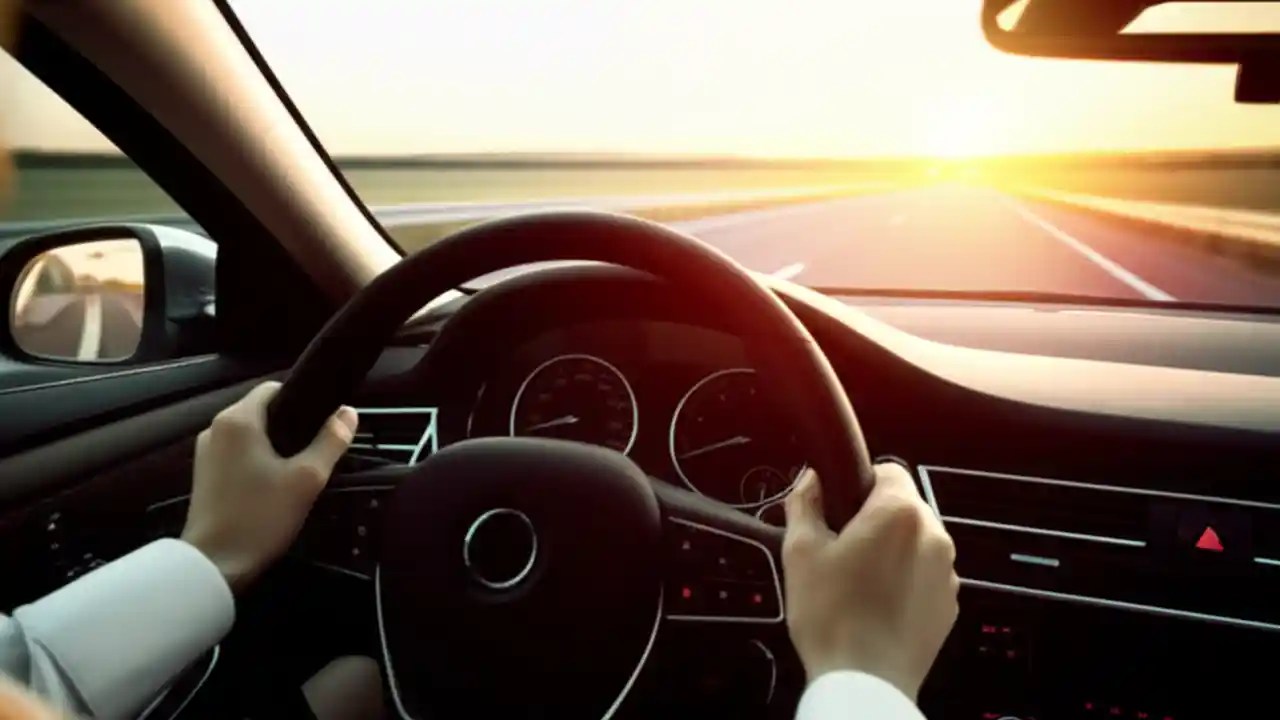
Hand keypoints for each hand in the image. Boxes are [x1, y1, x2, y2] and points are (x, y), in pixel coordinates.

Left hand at [182, 381, 357, 591]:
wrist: (214, 565)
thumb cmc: (261, 516)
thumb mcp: (306, 479)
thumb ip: (331, 441)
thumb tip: (349, 412)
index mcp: (238, 419)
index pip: (274, 388)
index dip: (304, 400)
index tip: (325, 424)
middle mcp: (215, 428)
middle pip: (262, 411)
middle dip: (292, 425)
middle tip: (319, 451)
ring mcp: (206, 453)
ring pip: (251, 435)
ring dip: (275, 445)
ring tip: (300, 470)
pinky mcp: (204, 476)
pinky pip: (238, 454)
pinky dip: (258, 461)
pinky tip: (274, 485)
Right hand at [782, 463, 958, 699]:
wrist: (864, 682)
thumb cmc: (831, 615)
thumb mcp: (801, 552)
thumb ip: (805, 503)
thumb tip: (811, 480)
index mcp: (899, 513)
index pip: (888, 470)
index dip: (859, 483)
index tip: (839, 509)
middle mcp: (934, 536)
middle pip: (904, 506)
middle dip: (875, 518)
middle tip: (841, 547)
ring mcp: (947, 572)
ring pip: (916, 541)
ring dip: (892, 549)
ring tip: (858, 580)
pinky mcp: (949, 603)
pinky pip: (926, 574)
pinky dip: (905, 579)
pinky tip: (877, 603)